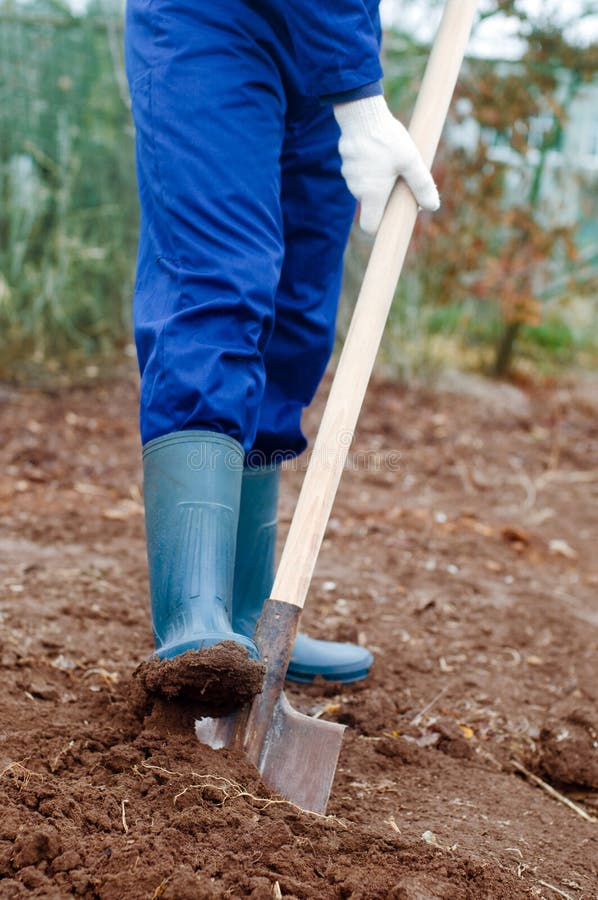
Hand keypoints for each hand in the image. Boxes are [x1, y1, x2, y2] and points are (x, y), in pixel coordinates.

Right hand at [334, 95, 439, 234]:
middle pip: (371, 205)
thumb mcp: (411, 161)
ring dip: (378, 181)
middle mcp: (356, 189)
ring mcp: (349, 176)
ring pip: (365, 187)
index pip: (370, 226)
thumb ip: (422, 185)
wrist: (362, 113)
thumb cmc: (387, 139)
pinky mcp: (346, 162)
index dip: (381, 226)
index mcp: (371, 194)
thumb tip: (433, 206)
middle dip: (385, 198)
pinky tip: (377, 151)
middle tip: (401, 179)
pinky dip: (368, 168)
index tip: (393, 217)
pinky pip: (359, 173)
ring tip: (390, 160)